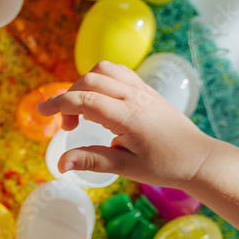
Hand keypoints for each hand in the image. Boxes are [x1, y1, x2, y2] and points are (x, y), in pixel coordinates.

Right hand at [36, 61, 216, 188]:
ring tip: (82, 110)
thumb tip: (61, 163)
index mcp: (129, 118)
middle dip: (68, 97)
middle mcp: (135, 97)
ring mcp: (142, 90)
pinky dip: (100, 80)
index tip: (41, 112)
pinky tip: (99, 100)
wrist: (197, 158)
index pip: (85, 101)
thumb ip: (92, 161)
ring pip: (104, 70)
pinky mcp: (146, 89)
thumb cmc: (164, 166)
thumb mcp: (126, 168)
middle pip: (90, 80)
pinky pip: (118, 72)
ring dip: (84, 84)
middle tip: (67, 127)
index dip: (58, 104)